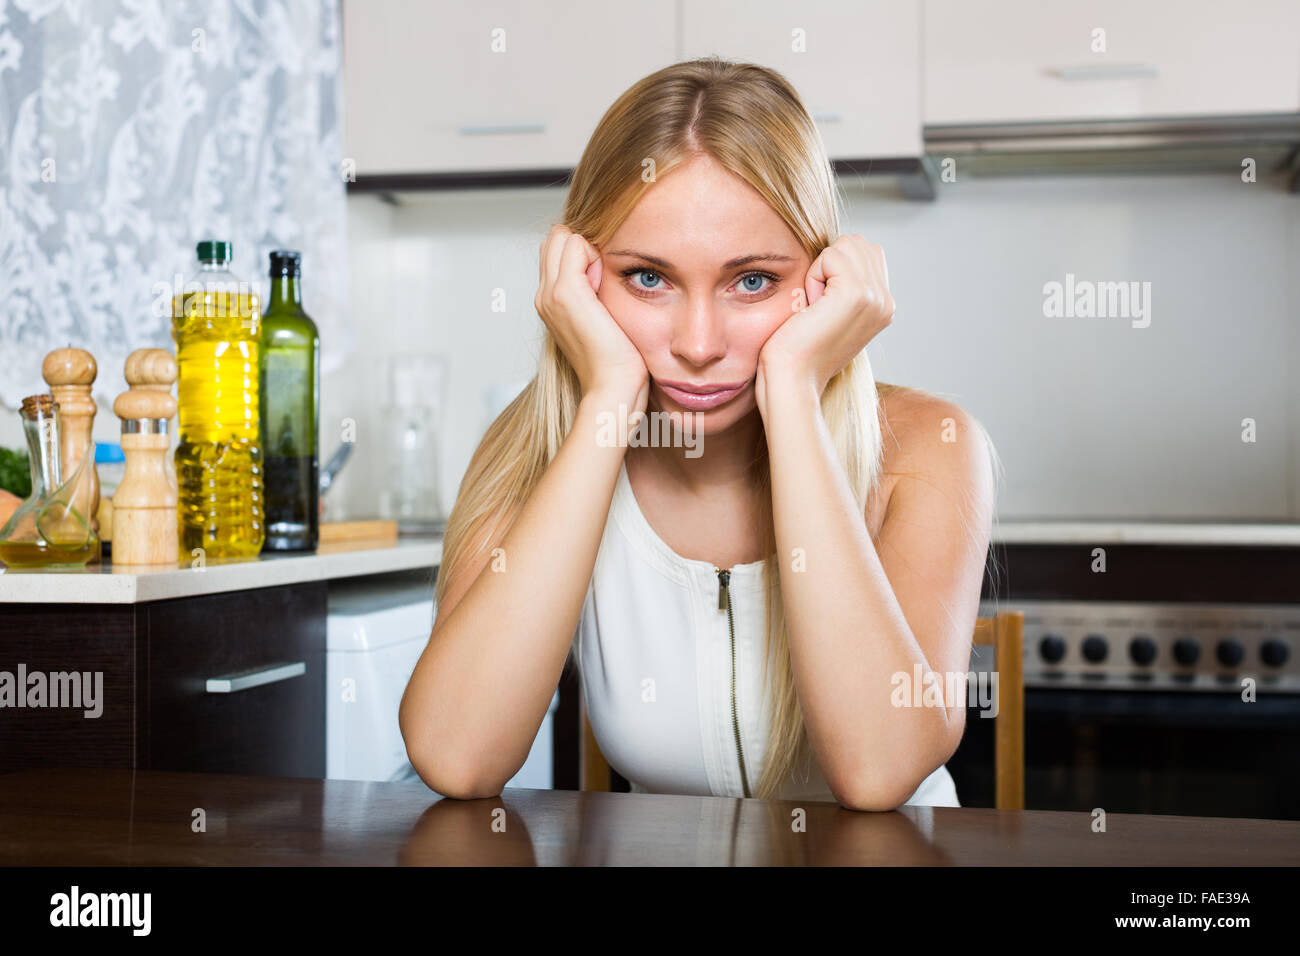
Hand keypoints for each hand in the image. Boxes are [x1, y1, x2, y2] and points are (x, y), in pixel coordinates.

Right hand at [534, 225, 647, 407]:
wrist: (613, 387)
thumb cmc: (616, 360)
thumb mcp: (601, 319)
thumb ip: (594, 292)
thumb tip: (601, 268)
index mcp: (549, 302)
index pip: (556, 249)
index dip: (581, 254)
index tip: (601, 282)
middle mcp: (544, 296)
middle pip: (556, 238)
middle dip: (582, 247)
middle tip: (602, 280)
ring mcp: (551, 294)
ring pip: (564, 236)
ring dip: (589, 250)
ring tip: (603, 286)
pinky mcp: (566, 293)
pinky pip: (576, 243)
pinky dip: (596, 255)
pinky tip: (606, 286)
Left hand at [755, 235, 893, 411]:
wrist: (793, 380)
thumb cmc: (799, 350)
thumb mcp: (831, 313)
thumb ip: (844, 285)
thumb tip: (840, 252)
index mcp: (884, 306)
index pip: (866, 251)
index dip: (835, 268)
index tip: (823, 307)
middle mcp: (886, 301)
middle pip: (856, 243)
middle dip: (828, 266)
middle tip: (816, 306)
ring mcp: (875, 297)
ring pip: (845, 246)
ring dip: (820, 271)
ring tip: (815, 307)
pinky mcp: (857, 294)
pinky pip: (830, 255)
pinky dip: (813, 276)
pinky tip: (812, 307)